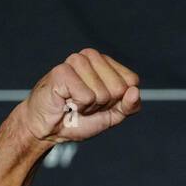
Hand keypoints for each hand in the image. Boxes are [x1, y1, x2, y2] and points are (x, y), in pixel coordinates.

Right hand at [16, 49, 140, 143]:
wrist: (50, 129)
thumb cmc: (79, 119)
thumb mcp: (112, 116)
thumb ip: (129, 106)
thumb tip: (135, 91)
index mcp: (106, 63)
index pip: (132, 81)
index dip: (119, 101)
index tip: (101, 104)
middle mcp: (91, 56)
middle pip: (119, 88)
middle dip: (104, 105)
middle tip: (85, 105)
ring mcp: (76, 61)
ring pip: (102, 93)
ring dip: (89, 107)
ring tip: (75, 103)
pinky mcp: (62, 71)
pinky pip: (86, 97)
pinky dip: (78, 107)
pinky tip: (66, 101)